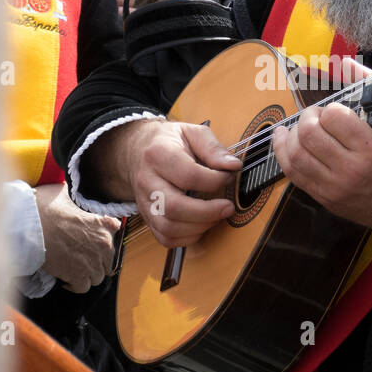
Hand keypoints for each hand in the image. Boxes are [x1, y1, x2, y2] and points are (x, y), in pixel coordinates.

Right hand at [33, 183, 119, 293]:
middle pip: (109, 260)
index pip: (116, 232)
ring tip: (74, 268)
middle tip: (82, 257)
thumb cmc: (45, 209)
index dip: (103, 236)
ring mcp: (92, 262)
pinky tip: (66, 278)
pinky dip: (75, 285)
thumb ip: (76, 199)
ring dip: (87, 273)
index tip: (94, 239)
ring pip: (97, 276)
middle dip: (97, 260)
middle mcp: (104, 244)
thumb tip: (71, 192)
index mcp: (104, 224)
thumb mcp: (65, 194)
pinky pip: (83, 287)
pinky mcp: (78, 276)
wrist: (29, 227)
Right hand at [118, 119, 239, 247]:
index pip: (189, 175)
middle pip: (175, 207)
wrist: (137, 151)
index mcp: (158, 154)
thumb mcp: (192, 132)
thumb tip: (233, 165)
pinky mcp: (147, 218)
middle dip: (208, 212)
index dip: (215, 181)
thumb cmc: (170, 142)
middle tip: (228, 207)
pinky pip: (166, 238)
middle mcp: (147, 181)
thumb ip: (213, 148)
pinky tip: (202, 224)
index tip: (229, 177)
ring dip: (200, 227)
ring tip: (217, 216)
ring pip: (169, 227)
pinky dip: (188, 237)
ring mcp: (144, 202)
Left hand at [272, 101, 371, 230]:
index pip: (334, 117)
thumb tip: (346, 63)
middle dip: (307, 117)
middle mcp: (351, 170)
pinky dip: (283, 152)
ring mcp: (334, 187)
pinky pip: (293, 173)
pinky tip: (284, 140)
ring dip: (292, 135)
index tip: (336, 111)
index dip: (331, 108)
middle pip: (309, 134)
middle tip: (316, 116)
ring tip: (300, 128)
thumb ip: (368, 91)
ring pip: (296, 154)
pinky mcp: (323, 198)